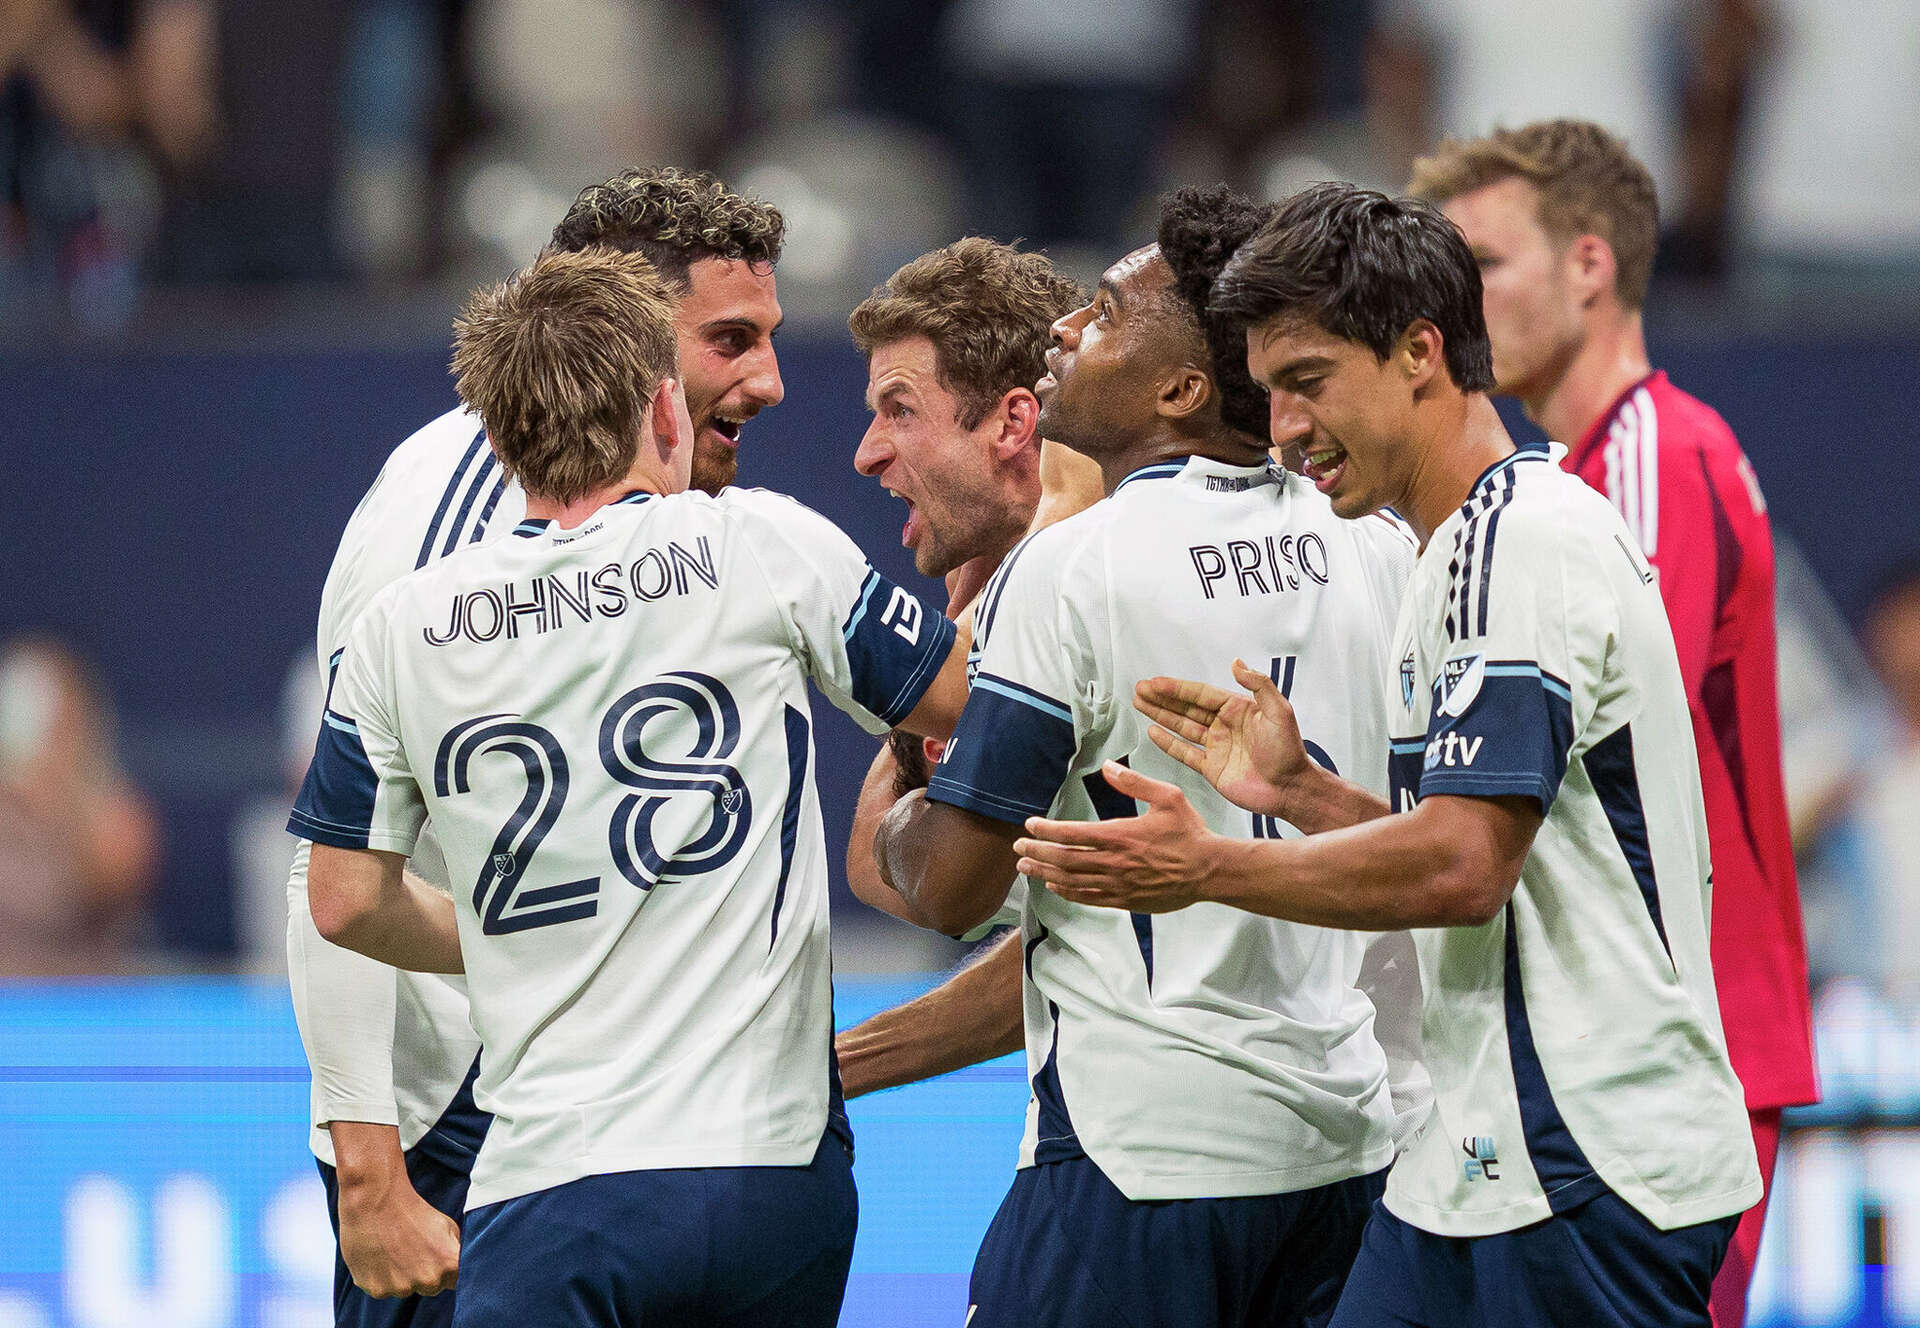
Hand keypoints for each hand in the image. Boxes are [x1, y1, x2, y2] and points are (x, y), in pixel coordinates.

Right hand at [336, 1166, 459, 1298]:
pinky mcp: (377, 1290)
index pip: (459, 1282)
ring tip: (394, 1249)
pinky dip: (382, 1277)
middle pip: (431, 1288)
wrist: (375, 1203)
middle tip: (414, 1249)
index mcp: (448, 1265)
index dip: (451, 1272)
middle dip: (426, 1273)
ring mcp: (401, 1288)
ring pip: (406, 1289)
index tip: (443, 1262)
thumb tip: (460, 1266)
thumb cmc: (412, 1212)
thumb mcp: (447, 1226)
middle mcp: (427, 1282)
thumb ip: (456, 1251)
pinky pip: (384, 1289)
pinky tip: (379, 1256)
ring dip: (402, 1276)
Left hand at [1014, 761, 1220, 912]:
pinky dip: (1068, 892)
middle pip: (1064, 859)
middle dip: (1037, 852)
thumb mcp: (1167, 797)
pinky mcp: (1126, 900)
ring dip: (1045, 873)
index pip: (1072, 833)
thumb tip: (1108, 766)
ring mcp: (1118, 884)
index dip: (1046, 830)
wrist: (1210, 870)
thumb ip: (1134, 782)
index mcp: (1120, 834)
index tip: (1029, 825)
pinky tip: (1055, 886)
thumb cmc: (1190, 832)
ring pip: (1072, 880)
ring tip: (1026, 867)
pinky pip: (1089, 898)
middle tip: (1018, 848)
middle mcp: (1114, 861)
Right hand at [1134, 659, 1312, 818]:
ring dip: (1161, 715)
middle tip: (1140, 689)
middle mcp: (1224, 726)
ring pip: (1181, 727)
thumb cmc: (1290, 751)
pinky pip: (1185, 753)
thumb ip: (1259, 684)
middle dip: (1162, 698)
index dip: (1177, 688)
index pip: (1200, 694)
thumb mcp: (1279, 711)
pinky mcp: (1211, 768)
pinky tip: (1154, 732)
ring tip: (1140, 704)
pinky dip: (1168, 743)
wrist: (1291, 788)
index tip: (1156, 682)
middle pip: (1186, 707)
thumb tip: (1237, 663)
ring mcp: (1216, 747)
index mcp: (1238, 709)